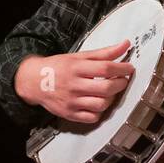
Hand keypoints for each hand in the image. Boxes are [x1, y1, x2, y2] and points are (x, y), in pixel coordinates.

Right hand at [15, 39, 135, 124]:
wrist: (34, 81)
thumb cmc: (59, 68)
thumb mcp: (80, 56)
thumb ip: (104, 53)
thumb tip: (125, 45)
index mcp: (77, 68)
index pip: (105, 68)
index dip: (122, 68)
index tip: (129, 68)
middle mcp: (74, 85)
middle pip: (106, 88)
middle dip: (120, 84)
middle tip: (122, 80)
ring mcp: (72, 101)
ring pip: (101, 104)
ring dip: (111, 98)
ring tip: (110, 92)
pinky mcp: (70, 114)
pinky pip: (92, 117)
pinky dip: (99, 111)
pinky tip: (99, 103)